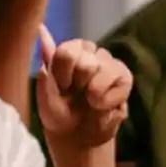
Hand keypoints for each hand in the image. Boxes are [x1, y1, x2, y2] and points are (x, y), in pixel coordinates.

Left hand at [36, 25, 131, 150]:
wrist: (78, 137)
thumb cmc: (59, 113)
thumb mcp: (46, 95)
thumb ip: (47, 65)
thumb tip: (41, 28)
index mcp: (69, 50)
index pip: (66, 53)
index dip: (62, 76)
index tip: (61, 89)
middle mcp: (90, 52)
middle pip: (85, 63)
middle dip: (78, 86)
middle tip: (76, 97)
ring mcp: (109, 63)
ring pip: (103, 70)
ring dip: (93, 94)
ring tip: (89, 101)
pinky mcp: (124, 78)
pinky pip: (120, 81)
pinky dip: (108, 99)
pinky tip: (101, 106)